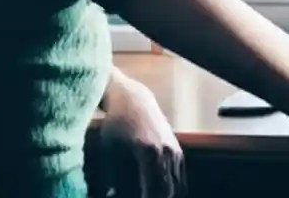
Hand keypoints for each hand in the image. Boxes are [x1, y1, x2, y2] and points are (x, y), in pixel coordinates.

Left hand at [98, 72, 184, 197]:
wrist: (133, 101)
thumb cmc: (116, 124)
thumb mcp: (109, 150)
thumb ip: (112, 177)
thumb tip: (112, 195)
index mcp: (149, 153)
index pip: (152, 190)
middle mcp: (167, 153)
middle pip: (167, 191)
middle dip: (155, 197)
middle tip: (142, 197)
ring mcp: (175, 151)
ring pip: (176, 186)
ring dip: (164, 194)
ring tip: (147, 193)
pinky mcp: (178, 150)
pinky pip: (179, 177)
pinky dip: (171, 188)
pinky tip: (157, 191)